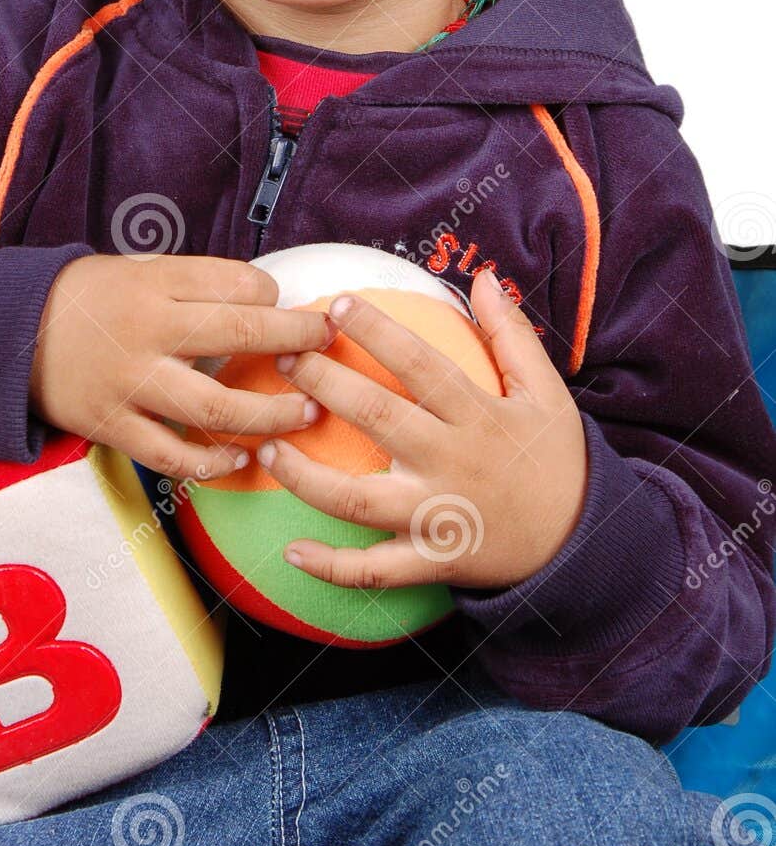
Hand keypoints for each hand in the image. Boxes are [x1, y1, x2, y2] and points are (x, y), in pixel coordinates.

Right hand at [28, 253, 334, 481]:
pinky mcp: (112, 426)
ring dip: (271, 413)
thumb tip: (267, 301)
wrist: (11, 336)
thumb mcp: (138, 270)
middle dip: (297, 340)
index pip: (236, 283)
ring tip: (306, 411)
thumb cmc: (88, 300)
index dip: (276, 297)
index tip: (291, 308)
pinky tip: (243, 459)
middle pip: (242, 335)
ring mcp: (129, 383)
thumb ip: (195, 285)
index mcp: (155, 284)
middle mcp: (146, 330)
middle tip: (326, 345)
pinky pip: (173, 455)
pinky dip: (213, 463)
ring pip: (217, 407)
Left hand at [255, 268, 587, 590]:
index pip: (419, 364)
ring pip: (357, 499)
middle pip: (377, 418)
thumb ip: (512, 334)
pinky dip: (331, 567)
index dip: (376, 332)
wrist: (580, 544)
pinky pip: (374, 570)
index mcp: (478, 417)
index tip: (337, 304)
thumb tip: (486, 275)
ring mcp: (437, 517)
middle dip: (324, 383)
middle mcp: (451, 463)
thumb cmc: (556, 461)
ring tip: (264, 446)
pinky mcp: (432, 562)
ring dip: (304, 475)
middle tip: (284, 356)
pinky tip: (290, 550)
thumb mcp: (546, 391)